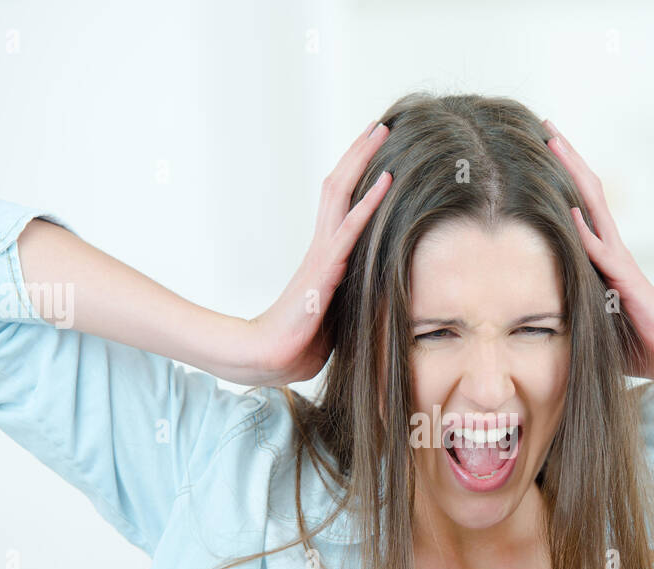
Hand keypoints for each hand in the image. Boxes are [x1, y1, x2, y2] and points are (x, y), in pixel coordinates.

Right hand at [241, 119, 391, 385]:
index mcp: (324, 256)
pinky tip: (387, 181)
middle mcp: (323, 247)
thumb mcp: (332, 318)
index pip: (341, 204)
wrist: (267, 358)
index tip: (375, 152)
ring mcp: (322, 255)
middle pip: (339, 186)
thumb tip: (368, 302)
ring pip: (342, 194)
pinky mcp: (325, 270)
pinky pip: (351, 230)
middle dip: (359, 153)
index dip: (357, 176)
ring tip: (381, 132)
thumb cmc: (297, 344)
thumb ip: (346, 300)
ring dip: (362, 161)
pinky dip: (370, 203)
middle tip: (380, 125)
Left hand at [543, 119, 653, 381]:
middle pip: (588, 192)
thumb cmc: (636, 340)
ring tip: (553, 144)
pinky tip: (569, 211)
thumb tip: (538, 306)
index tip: (542, 148)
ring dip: (573, 175)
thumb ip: (573, 301)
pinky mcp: (626, 282)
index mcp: (604, 255)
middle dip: (567, 158)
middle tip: (546, 125)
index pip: (581, 205)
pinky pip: (603, 254)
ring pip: (594, 208)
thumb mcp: (594, 317)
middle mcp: (612, 249)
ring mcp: (620, 262)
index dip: (564, 176)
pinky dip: (585, 232)